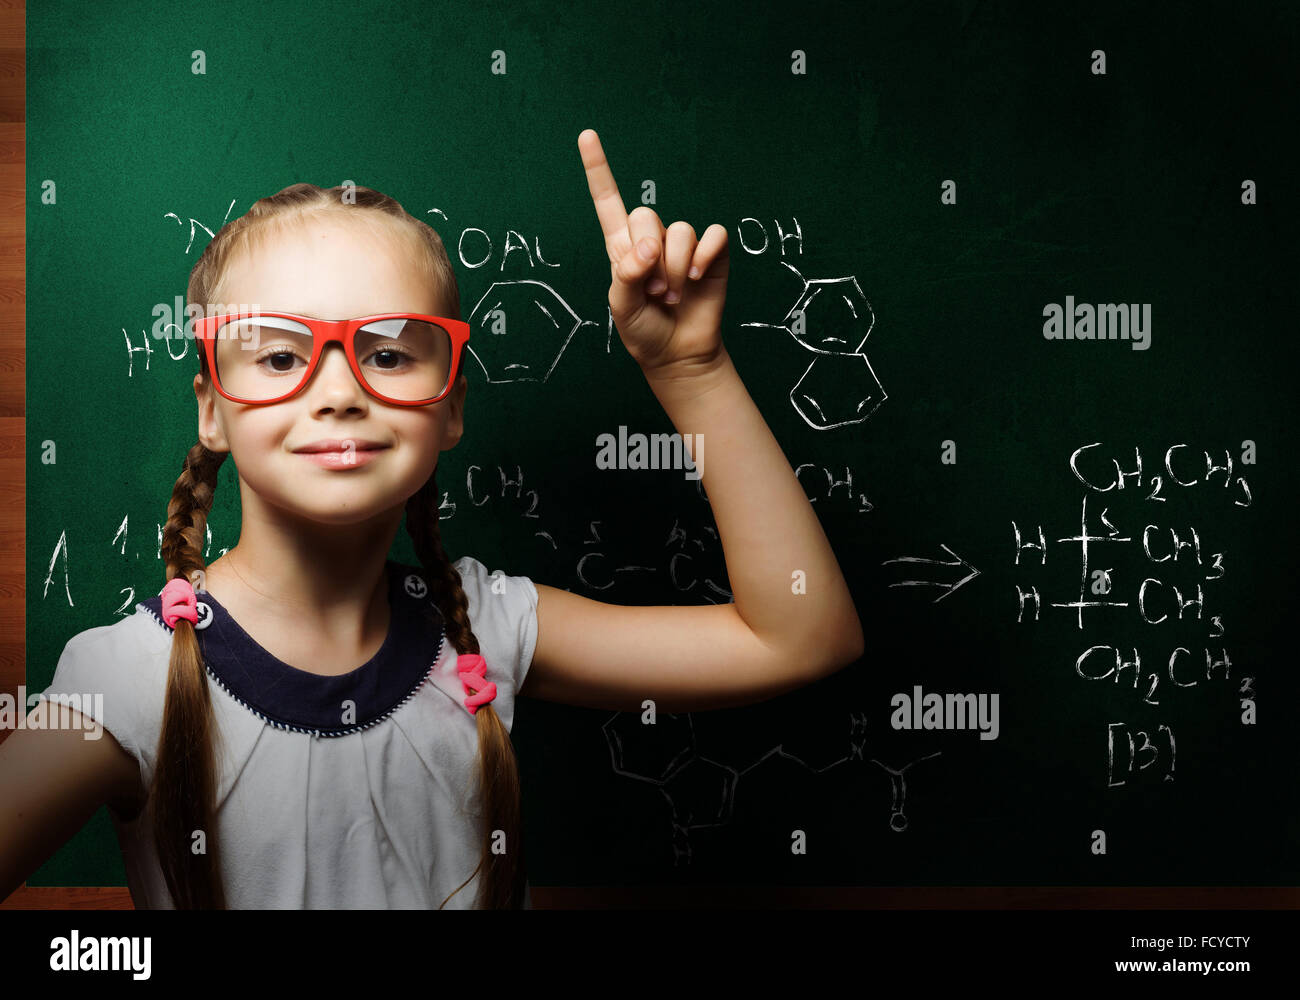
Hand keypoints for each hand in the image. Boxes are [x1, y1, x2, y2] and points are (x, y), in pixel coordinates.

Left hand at [579, 129, 729, 376]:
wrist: (678, 353)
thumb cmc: (644, 330)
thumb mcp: (621, 306)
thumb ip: (627, 273)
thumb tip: (650, 246)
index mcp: (622, 247)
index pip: (608, 201)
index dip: (598, 169)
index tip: (586, 136)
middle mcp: (652, 239)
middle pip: (646, 214)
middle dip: (649, 256)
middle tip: (654, 292)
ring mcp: (683, 245)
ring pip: (679, 230)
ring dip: (674, 267)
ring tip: (672, 295)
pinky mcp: (710, 254)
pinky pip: (712, 236)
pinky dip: (703, 257)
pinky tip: (696, 278)